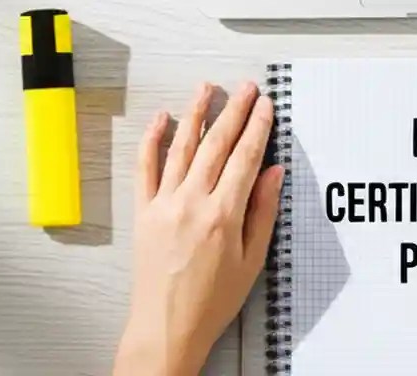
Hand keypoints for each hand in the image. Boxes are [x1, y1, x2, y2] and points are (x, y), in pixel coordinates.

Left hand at [114, 82, 284, 375]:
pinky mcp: (143, 212)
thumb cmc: (212, 301)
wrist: (166, 328)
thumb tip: (272, 173)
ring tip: (206, 88)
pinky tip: (161, 119)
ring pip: (181, 147)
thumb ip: (262, 212)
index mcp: (223, 215)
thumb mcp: (252, 260)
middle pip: (216, 145)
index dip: (257, 127)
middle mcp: (191, 203)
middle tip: (245, 88)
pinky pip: (145, 168)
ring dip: (195, 113)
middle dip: (233, 111)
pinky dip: (152, 140)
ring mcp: (164, 204)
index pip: (245, 158)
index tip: (265, 106)